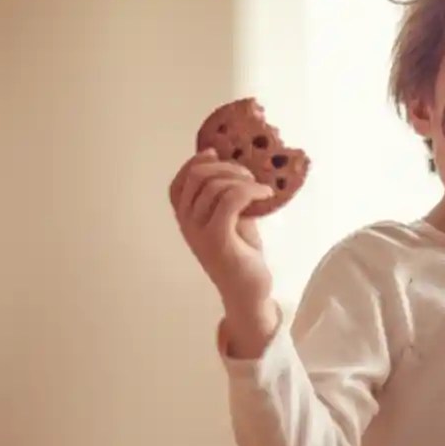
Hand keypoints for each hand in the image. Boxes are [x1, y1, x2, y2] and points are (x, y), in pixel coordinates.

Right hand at [169, 149, 280, 356]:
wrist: (248, 292)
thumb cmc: (241, 256)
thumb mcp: (232, 220)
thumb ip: (227, 197)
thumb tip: (238, 169)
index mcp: (186, 219)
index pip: (178, 182)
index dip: (194, 162)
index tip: (216, 152)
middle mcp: (187, 224)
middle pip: (197, 177)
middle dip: (225, 166)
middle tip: (248, 174)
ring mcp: (200, 232)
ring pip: (215, 186)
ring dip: (242, 178)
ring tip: (260, 188)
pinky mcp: (218, 238)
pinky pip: (231, 199)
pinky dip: (251, 190)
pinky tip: (266, 194)